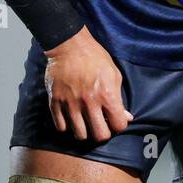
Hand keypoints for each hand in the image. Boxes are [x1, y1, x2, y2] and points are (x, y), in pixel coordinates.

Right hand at [44, 28, 131, 142]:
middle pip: (100, 136)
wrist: (69, 46)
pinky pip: (61, 127)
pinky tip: (71, 118)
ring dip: (85, 132)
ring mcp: (70, 103)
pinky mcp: (55, 102)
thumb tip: (126, 117)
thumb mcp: (114, 74)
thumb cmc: (94, 57)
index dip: (118, 124)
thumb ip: (119, 98)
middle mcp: (89, 102)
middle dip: (103, 133)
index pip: (118, 125)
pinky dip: (67, 126)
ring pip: (80, 135)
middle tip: (100, 124)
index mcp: (106, 94)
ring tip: (85, 123)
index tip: (114, 120)